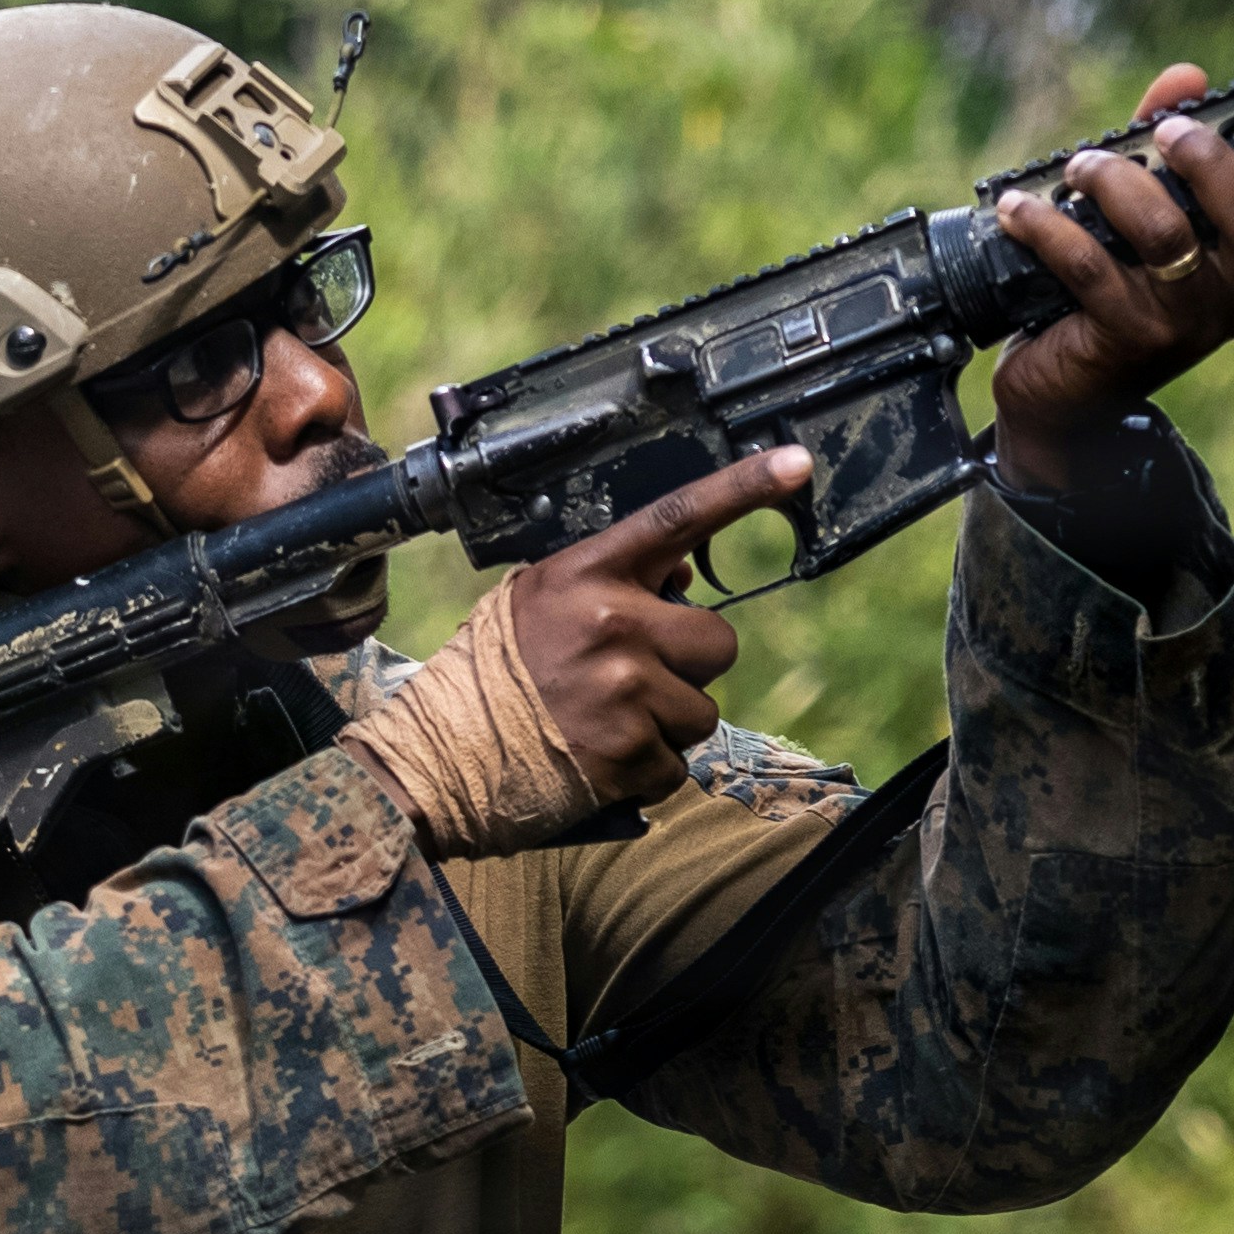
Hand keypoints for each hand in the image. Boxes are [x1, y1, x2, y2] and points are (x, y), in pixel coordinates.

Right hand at [360, 446, 818, 847]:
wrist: (437, 759)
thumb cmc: (489, 676)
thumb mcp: (538, 600)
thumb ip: (609, 582)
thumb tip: (680, 579)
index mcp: (588, 575)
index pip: (677, 518)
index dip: (742, 489)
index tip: (797, 464)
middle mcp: (613, 626)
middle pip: (717, 640)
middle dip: (687, 664)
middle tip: (632, 678)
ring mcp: (625, 693)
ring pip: (702, 708)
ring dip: (667, 722)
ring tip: (605, 722)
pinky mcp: (629, 755)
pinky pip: (677, 763)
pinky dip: (647, 769)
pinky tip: (600, 759)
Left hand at [983, 68, 1233, 491]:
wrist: (1053, 403)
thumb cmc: (1102, 298)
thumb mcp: (1139, 216)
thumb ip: (1162, 148)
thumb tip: (1186, 76)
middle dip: (1209, 159)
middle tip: (1165, 131)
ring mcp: (1186, 326)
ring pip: (1165, 233)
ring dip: (1114, 184)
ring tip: (1078, 169)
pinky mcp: (1127, 341)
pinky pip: (1091, 266)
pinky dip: (1049, 227)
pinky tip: (1020, 209)